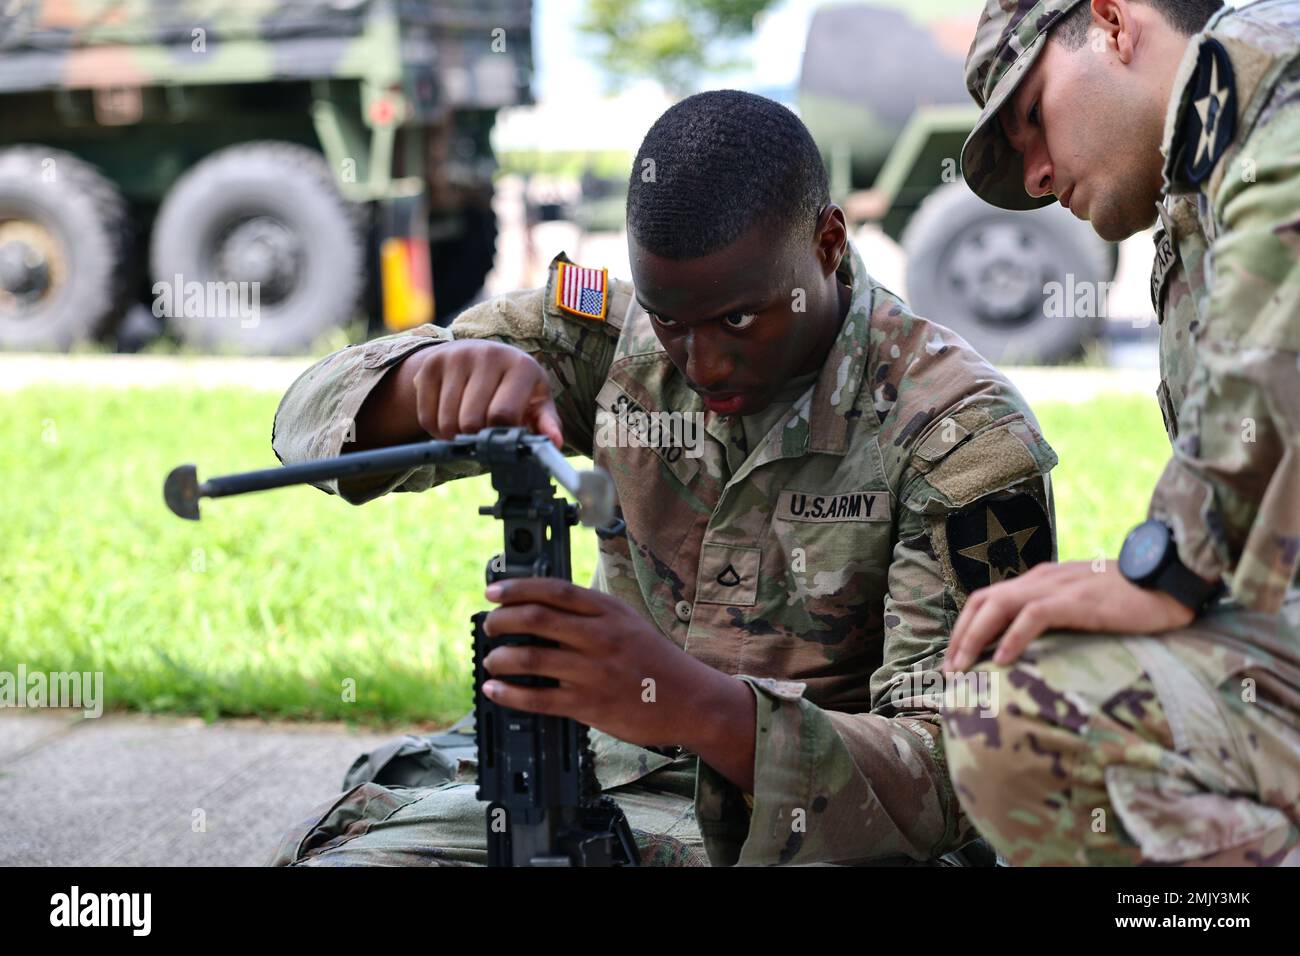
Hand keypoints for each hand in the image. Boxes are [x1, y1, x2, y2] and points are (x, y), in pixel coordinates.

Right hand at [412, 340, 562, 446]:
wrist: (478, 355)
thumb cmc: (513, 386)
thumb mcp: (536, 401)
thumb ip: (546, 423)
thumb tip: (554, 443)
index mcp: (520, 365)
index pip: (503, 416)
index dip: (500, 434)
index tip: (503, 433)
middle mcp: (488, 354)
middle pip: (472, 422)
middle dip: (476, 437)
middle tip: (483, 432)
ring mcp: (456, 357)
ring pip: (447, 422)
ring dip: (454, 436)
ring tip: (467, 427)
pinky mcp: (431, 365)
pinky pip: (426, 417)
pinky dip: (435, 430)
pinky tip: (448, 419)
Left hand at [480, 579, 753, 766]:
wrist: (691, 700)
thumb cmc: (657, 661)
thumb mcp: (629, 623)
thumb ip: (591, 614)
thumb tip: (542, 608)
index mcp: (609, 611)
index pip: (554, 590)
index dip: (517, 588)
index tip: (493, 592)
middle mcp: (600, 636)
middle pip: (536, 619)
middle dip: (502, 621)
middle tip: (490, 627)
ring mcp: (594, 671)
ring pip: (531, 657)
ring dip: (501, 658)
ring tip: (492, 661)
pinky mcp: (590, 704)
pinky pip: (538, 697)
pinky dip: (510, 693)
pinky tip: (497, 691)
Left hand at [942, 561, 1195, 672]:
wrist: (1169, 581)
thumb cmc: (1129, 600)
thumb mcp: (1081, 607)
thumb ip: (1055, 618)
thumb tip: (1029, 650)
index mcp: (1039, 581)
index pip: (986, 599)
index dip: (965, 628)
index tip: (954, 658)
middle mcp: (1041, 579)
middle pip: (983, 602)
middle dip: (960, 636)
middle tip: (949, 671)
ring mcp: (1058, 587)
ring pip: (999, 606)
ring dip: (975, 639)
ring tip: (964, 669)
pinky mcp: (1077, 599)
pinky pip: (1034, 616)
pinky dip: (1013, 637)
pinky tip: (1002, 660)